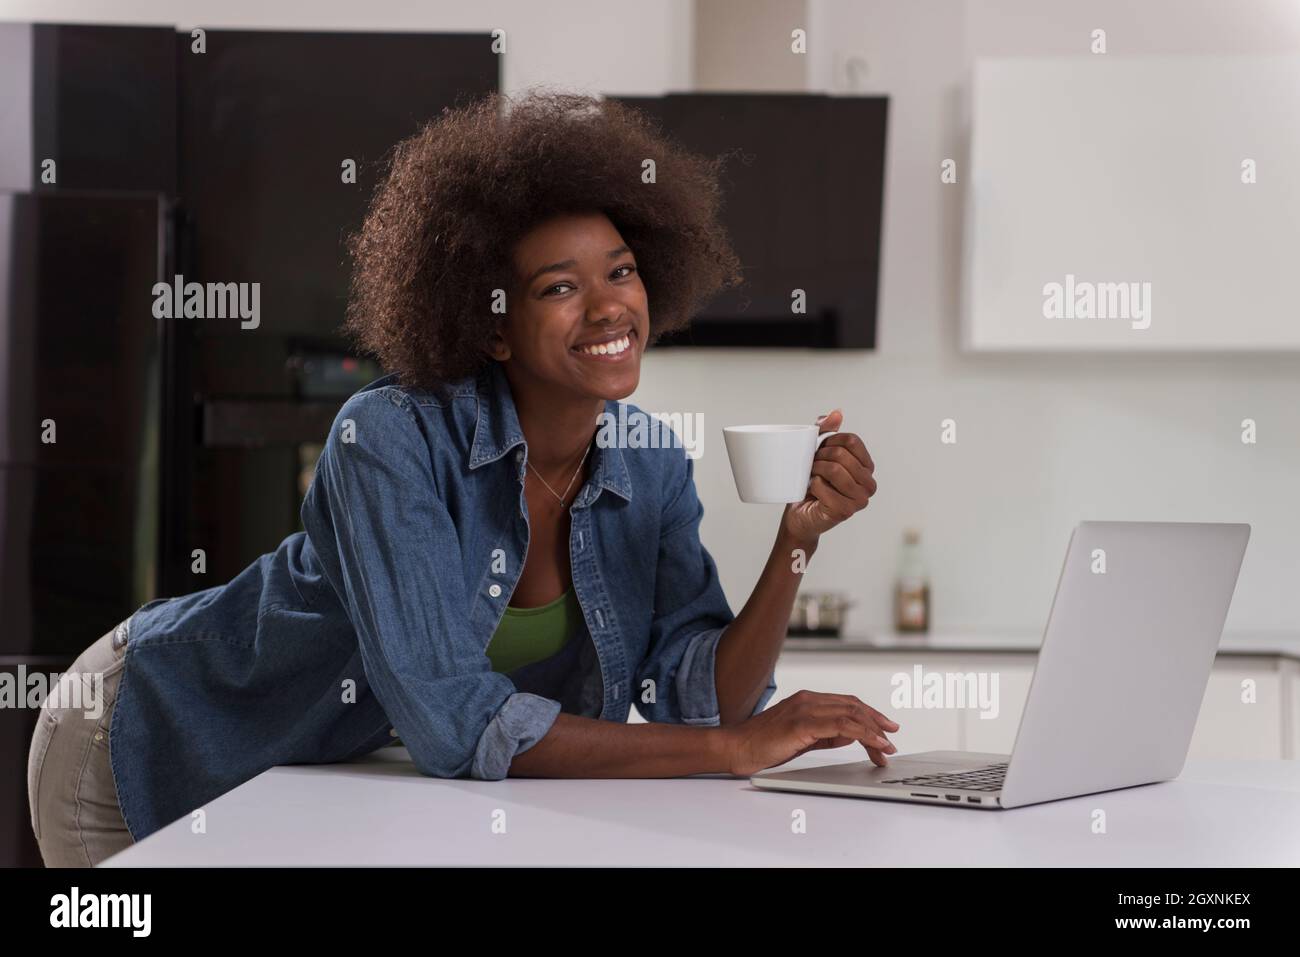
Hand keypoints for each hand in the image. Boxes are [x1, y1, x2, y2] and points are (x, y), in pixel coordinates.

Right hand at [722, 690, 900, 775]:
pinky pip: (841, 725)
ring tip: (886, 748)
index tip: (886, 730)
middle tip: (891, 742)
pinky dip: (862, 734)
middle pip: (853, 706)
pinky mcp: (801, 723)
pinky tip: (872, 744)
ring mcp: (805, 709)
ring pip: (851, 714)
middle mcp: (808, 700)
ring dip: (874, 732)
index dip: (870, 715)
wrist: (736, 748)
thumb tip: (850, 736)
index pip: (847, 703)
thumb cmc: (762, 745)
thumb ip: (825, 734)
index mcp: (807, 700)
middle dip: (877, 724)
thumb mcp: (801, 738)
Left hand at [780, 409, 876, 546]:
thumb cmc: (812, 482)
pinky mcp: (845, 511)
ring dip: (815, 469)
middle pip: (842, 455)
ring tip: (812, 475)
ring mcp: (860, 499)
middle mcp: (869, 484)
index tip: (818, 448)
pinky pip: (823, 487)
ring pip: (834, 470)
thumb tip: (837, 413)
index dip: (830, 440)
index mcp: (867, 467)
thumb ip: (827, 430)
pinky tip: (813, 491)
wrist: (801, 514)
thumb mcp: (817, 451)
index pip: (852, 441)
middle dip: (819, 456)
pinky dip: (813, 485)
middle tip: (811, 464)